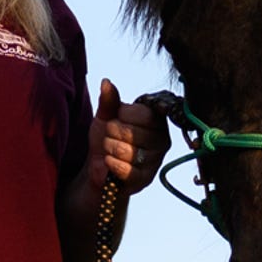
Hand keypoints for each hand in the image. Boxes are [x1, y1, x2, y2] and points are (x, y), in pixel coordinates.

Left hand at [90, 81, 166, 195]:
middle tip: (111, 136)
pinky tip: (109, 161)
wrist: (99, 166)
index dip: (123, 115)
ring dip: (110, 148)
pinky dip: (112, 164)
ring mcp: (155, 160)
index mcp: (157, 120)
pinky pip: (127, 169)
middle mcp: (162, 140)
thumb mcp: (106, 116)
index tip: (118, 118)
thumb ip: (109, 100)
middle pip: (134, 133)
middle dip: (113, 133)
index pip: (143, 114)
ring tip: (110, 148)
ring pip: (128, 151)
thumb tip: (106, 82)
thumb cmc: (107, 137)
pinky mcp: (145, 179)